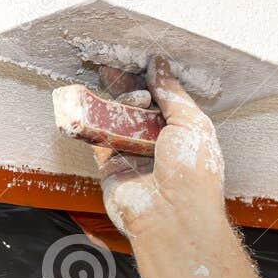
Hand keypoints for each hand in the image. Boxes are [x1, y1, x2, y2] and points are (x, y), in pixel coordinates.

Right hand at [92, 58, 225, 239]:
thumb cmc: (192, 172)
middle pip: (138, 107)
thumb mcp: (191, 123)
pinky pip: (97, 139)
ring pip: (117, 120)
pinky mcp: (110, 166)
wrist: (171, 216)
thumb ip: (171, 93)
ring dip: (109, 100)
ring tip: (100, 78)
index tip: (139, 61)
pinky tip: (85, 103)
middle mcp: (158, 142)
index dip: (152, 80)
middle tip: (111, 65)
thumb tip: (159, 65)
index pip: (165, 99)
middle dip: (125, 85)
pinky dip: (90, 122)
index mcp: (184, 132)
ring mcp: (133, 154)